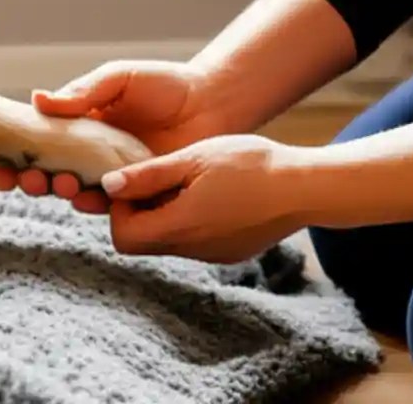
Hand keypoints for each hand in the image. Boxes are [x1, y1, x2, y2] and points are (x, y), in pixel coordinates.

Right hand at [0, 60, 228, 211]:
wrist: (214, 103)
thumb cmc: (166, 84)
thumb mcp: (120, 79)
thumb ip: (82, 93)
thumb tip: (37, 100)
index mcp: (79, 125)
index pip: (37, 141)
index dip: (13, 154)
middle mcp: (89, 153)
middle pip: (47, 170)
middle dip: (29, 178)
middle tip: (25, 177)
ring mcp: (112, 174)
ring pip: (73, 190)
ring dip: (58, 191)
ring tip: (60, 184)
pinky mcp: (137, 192)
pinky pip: (109, 204)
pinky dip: (94, 204)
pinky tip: (86, 199)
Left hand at [99, 134, 308, 263]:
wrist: (305, 187)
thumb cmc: (250, 164)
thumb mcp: (193, 158)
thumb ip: (148, 175)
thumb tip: (108, 186)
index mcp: (179, 226)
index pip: (122, 238)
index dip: (119, 209)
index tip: (137, 181)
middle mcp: (192, 249)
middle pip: (142, 243)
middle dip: (138, 213)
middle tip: (156, 179)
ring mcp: (213, 254)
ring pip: (168, 242)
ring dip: (163, 216)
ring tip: (186, 181)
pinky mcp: (230, 252)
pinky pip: (194, 243)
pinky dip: (188, 222)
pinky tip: (209, 194)